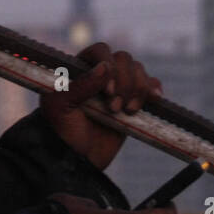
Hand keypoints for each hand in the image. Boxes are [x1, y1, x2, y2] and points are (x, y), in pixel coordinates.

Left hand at [40, 42, 163, 170]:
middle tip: (115, 108)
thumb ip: (80, 86)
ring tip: (128, 111)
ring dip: (138, 89)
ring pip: (138, 71)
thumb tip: (105, 67)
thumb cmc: (62, 132)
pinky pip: (150, 86)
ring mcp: (118, 87)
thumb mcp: (60, 108)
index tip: (108, 91)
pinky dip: (153, 89)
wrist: (77, 161)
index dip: (109, 66)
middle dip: (125, 83)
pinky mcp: (132, 102)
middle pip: (124, 59)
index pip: (100, 51)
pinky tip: (153, 100)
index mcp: (79, 69)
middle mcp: (100, 74)